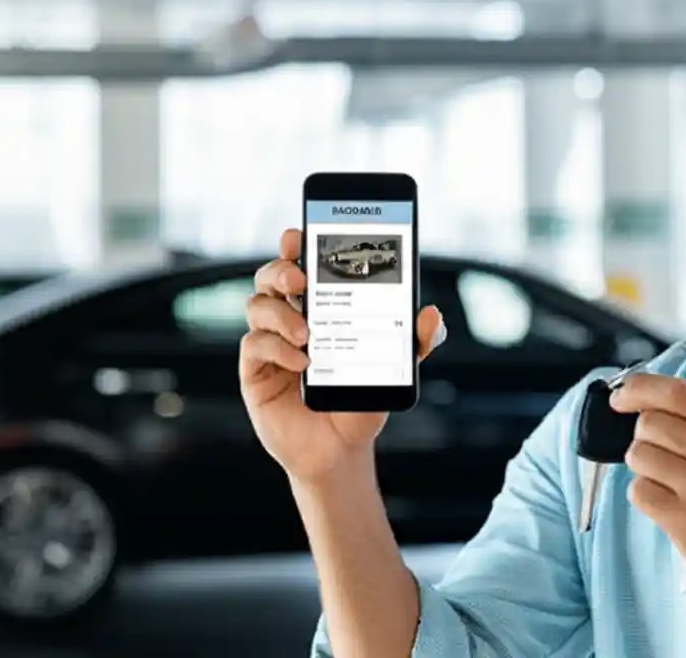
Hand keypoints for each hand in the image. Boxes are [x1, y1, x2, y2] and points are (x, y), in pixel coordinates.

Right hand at [239, 228, 444, 482]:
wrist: (341, 449)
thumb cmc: (361, 400)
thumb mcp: (395, 368)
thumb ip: (415, 341)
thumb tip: (431, 314)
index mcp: (320, 307)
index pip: (301, 264)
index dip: (296, 245)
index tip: (301, 236)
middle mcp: (289, 318)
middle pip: (270, 277)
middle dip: (281, 269)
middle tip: (301, 280)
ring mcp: (270, 343)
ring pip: (256, 306)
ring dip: (280, 313)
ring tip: (308, 334)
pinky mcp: (256, 371)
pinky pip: (253, 345)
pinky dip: (276, 348)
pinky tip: (302, 363)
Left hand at [609, 373, 685, 601]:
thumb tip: (647, 403)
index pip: (677, 391)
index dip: (639, 388)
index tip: (621, 397)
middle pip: (649, 423)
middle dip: (645, 438)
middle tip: (665, 458)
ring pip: (638, 455)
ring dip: (644, 468)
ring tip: (671, 483)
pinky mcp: (685, 520)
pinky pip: (638, 491)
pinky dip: (646, 496)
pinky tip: (669, 504)